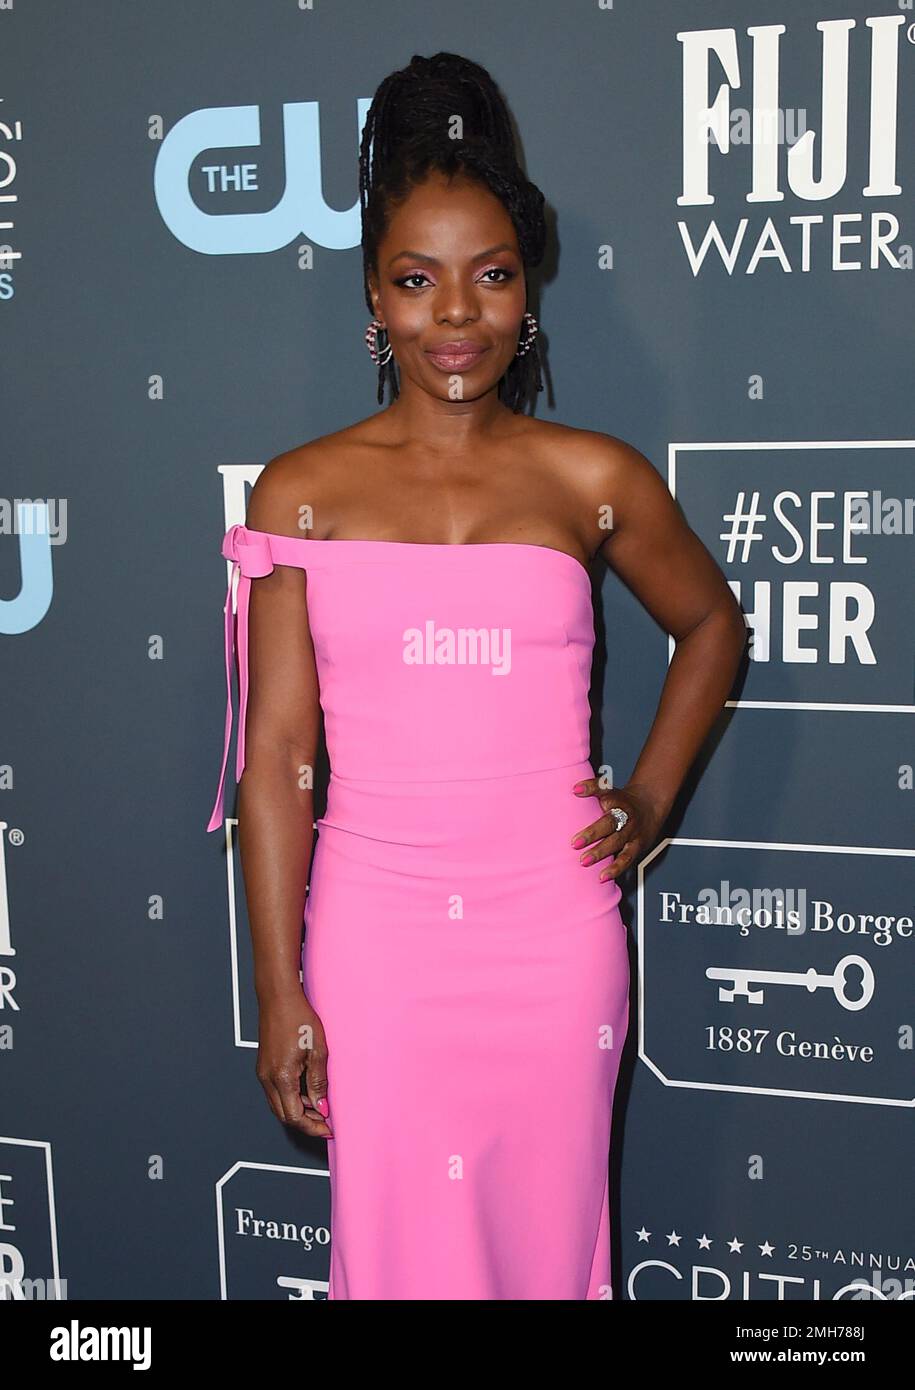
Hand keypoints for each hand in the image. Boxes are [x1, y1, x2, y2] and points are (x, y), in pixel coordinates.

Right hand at [255, 991, 332, 1139]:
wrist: (278, 997)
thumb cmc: (299, 1017)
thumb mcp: (317, 1050)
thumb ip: (319, 1081)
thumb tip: (322, 1106)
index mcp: (281, 1077)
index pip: (295, 1116)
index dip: (313, 1127)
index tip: (329, 1129)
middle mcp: (267, 1078)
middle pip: (284, 1115)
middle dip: (306, 1123)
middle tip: (326, 1121)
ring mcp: (263, 1073)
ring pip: (279, 1105)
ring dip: (298, 1111)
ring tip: (320, 1105)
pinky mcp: (263, 1066)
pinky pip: (275, 1093)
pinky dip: (291, 1099)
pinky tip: (307, 1091)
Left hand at [570, 780, 666, 880]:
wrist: (651, 806)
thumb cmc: (622, 800)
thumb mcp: (610, 791)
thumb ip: (593, 789)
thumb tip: (574, 788)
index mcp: (618, 799)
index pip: (604, 791)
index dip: (591, 789)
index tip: (576, 790)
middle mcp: (626, 815)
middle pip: (610, 822)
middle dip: (592, 832)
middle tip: (575, 842)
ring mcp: (633, 832)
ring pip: (617, 842)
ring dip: (601, 852)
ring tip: (584, 861)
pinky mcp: (637, 846)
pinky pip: (626, 858)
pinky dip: (615, 869)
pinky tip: (602, 877)